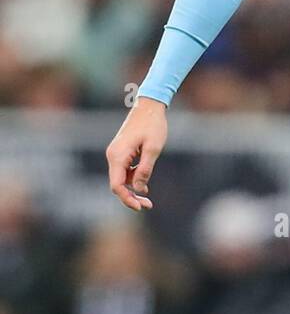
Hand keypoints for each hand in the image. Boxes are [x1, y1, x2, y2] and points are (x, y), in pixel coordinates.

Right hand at [105, 95, 167, 211]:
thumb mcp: (153, 149)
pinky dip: (132, 180)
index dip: (127, 199)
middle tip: (148, 206)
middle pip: (117, 185)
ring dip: (132, 190)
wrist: (149, 106)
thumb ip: (145, 169)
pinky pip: (124, 172)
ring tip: (148, 199)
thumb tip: (139, 189)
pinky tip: (144, 186)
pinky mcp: (121, 152)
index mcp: (118, 156)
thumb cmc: (153, 125)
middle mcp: (113, 156)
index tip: (141, 207)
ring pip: (120, 179)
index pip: (117, 185)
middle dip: (130, 197)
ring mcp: (115, 154)